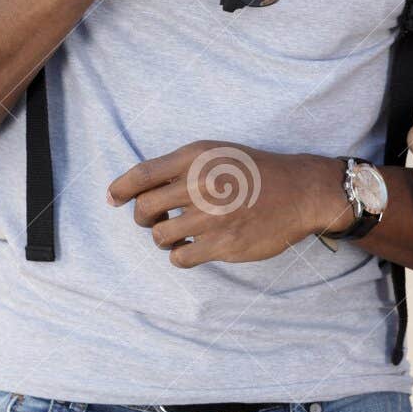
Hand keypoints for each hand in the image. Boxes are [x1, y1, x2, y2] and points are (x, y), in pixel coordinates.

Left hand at [106, 141, 351, 266]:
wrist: (300, 192)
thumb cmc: (254, 172)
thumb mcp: (217, 153)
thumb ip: (180, 167)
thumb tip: (134, 190)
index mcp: (197, 157)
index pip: (141, 174)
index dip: (119, 189)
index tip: (112, 199)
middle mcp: (202, 184)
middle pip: (145, 209)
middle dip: (144, 217)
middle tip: (156, 219)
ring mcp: (213, 216)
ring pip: (160, 237)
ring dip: (164, 238)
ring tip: (179, 233)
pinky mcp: (224, 244)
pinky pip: (181, 258)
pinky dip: (181, 255)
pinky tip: (194, 247)